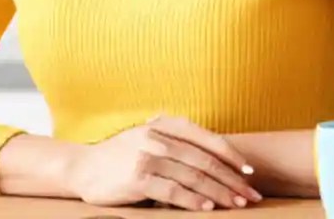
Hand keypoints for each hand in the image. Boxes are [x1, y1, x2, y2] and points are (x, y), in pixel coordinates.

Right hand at [63, 115, 264, 210]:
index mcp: (164, 125)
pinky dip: (193, 201)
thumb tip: (216, 156)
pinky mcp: (138, 178)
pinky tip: (207, 208)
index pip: (208, 140)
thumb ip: (176, 140)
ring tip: (235, 205)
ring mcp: (147, 157)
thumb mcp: (148, 137)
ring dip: (219, 193)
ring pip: (194, 177)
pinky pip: (173, 191)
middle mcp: (157, 137)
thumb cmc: (121, 156)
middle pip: (205, 161)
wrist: (83, 168)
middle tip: (250, 196)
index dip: (232, 157)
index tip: (250, 173)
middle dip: (232, 180)